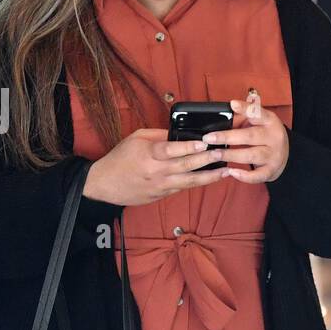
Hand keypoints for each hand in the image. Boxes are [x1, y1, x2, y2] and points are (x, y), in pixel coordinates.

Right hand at [83, 127, 226, 206]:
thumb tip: (180, 134)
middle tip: (222, 153)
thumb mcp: (135, 138)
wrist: (105, 184)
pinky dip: (197, 183)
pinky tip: (210, 178)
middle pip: (185, 166)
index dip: (188, 147)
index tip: (204, 142)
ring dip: (209, 176)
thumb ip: (158, 135)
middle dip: (206, 159)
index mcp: (148, 154)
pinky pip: (182, 188)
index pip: (171, 150)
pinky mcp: (161, 195)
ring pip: (189, 181)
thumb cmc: (120, 158)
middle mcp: (156, 172)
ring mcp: (160, 186)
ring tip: (225, 171)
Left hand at [202, 89, 289, 182]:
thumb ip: (243, 116)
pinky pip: (257, 175)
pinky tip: (230, 172)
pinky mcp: (270, 171)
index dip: (245, 108)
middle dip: (227, 137)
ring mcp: (273, 155)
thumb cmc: (264, 136)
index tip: (232, 104)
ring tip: (215, 154)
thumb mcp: (258, 122)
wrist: (285, 156)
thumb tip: (228, 109)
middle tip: (209, 138)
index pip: (258, 113)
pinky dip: (244, 176)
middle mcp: (274, 137)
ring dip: (231, 155)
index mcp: (270, 121)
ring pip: (251, 155)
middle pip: (250, 136)